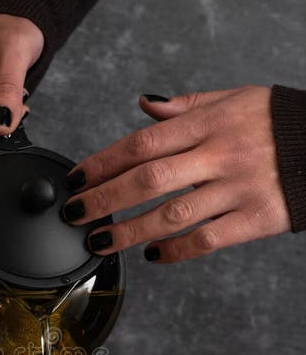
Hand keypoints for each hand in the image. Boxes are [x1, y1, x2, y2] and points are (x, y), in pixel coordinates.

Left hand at [62, 86, 290, 262]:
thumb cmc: (280, 121)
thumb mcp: (236, 98)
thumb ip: (186, 106)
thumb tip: (143, 105)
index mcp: (209, 122)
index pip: (143, 143)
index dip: (103, 162)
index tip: (76, 178)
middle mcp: (220, 154)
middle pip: (148, 179)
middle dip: (104, 199)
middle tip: (75, 214)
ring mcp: (238, 188)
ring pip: (172, 214)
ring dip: (129, 231)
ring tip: (100, 242)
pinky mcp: (257, 218)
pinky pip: (208, 239)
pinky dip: (177, 250)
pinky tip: (153, 256)